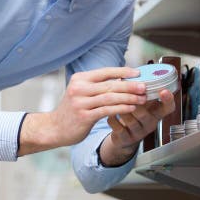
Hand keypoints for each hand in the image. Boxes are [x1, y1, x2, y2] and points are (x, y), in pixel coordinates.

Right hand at [18, 67, 145, 155]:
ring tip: (142, 98)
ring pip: (110, 97)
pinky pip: (107, 110)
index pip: (105, 72)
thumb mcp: (81, 92)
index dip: (122, 71)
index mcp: (80, 79)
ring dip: (128, 97)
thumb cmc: (72, 109)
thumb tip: (121, 79)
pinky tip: (131, 107)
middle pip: (109, 84)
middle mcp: (79, 88)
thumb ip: (97, 86)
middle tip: (144, 86)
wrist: (54, 128)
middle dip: (129, 85)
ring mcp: (80, 102)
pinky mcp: (84, 116)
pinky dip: (121, 108)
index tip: (137, 72)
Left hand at [99, 89, 175, 165]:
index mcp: (156, 113)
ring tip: (115, 101)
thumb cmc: (133, 115)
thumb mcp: (141, 104)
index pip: (168, 108)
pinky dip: (112, 118)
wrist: (124, 138)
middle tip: (127, 93)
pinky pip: (118, 127)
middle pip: (144, 114)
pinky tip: (110, 113)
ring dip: (121, 108)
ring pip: (130, 120)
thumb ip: (139, 91)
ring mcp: (138, 133)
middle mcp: (149, 124)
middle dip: (133, 102)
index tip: (164, 90)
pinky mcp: (126, 139)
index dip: (168, 99)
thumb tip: (132, 72)